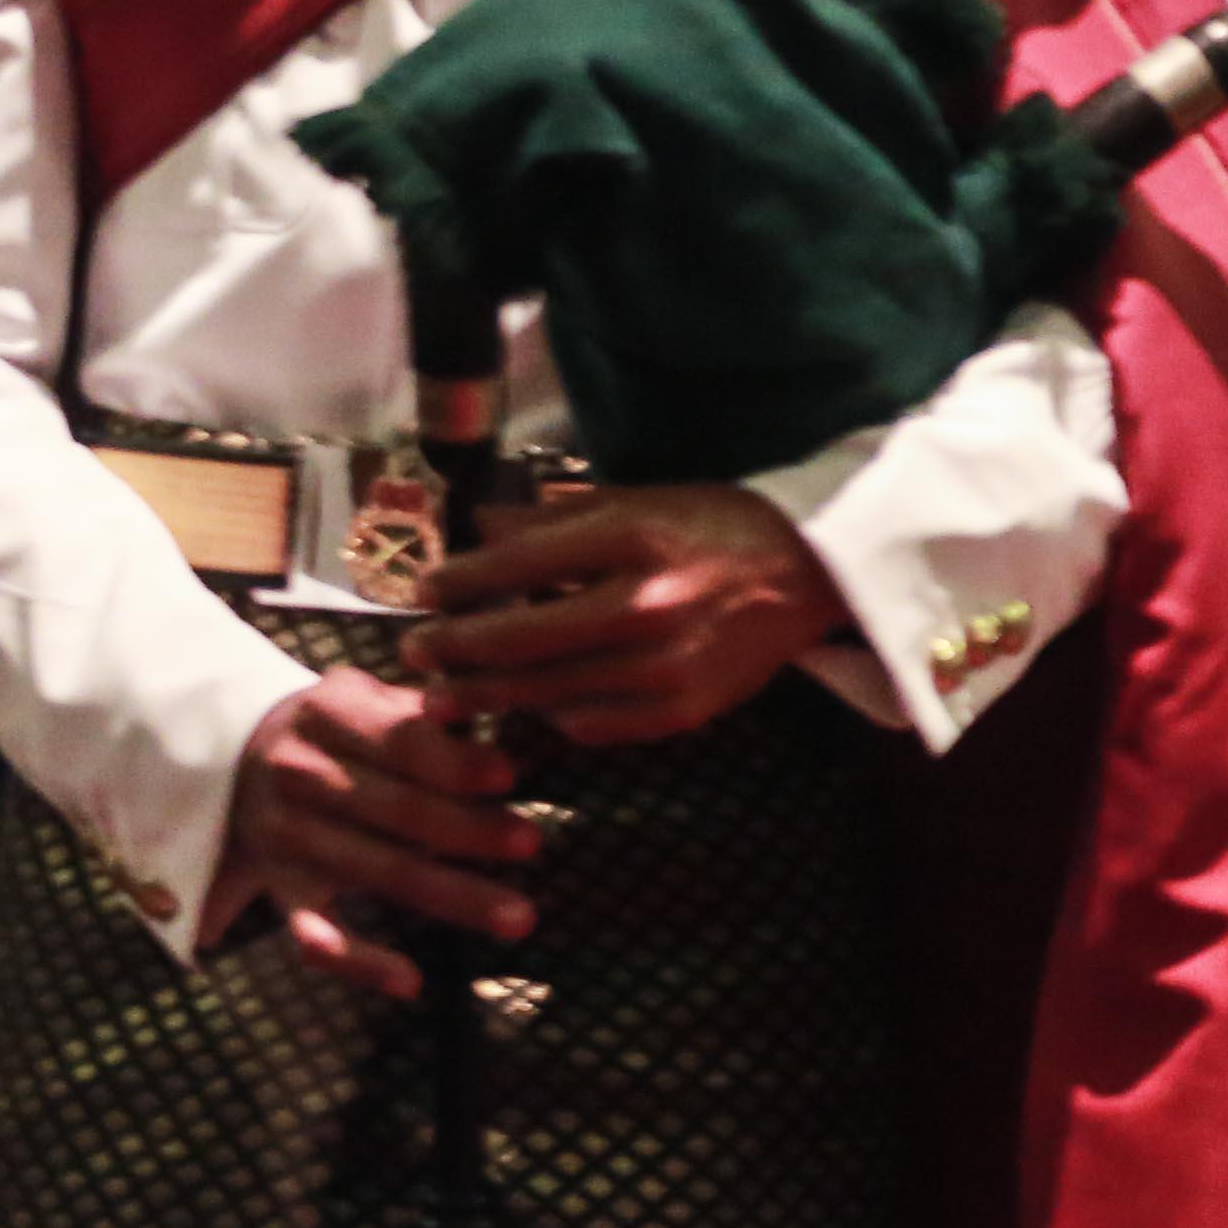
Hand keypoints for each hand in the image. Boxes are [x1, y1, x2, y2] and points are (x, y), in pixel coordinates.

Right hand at [228, 664, 539, 999]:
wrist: (236, 755)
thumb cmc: (343, 722)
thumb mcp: (372, 691)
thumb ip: (430, 704)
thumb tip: (499, 708)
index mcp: (329, 714)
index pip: (400, 740)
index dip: (454, 760)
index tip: (509, 775)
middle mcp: (300, 775)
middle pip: (397, 810)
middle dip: (469, 830)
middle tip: (532, 843)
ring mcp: (287, 837)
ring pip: (377, 871)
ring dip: (450, 895)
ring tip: (516, 916)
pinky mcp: (280, 888)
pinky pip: (315, 933)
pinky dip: (357, 962)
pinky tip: (409, 982)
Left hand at [406, 485, 846, 747]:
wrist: (812, 575)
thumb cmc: (718, 528)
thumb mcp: (640, 501)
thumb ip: (558, 518)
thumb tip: (479, 531)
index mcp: (635, 539)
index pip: (517, 565)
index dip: (458, 582)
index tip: (423, 591)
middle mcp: (646, 605)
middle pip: (517, 640)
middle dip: (452, 648)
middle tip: (414, 650)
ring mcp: (665, 666)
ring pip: (545, 692)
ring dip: (486, 694)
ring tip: (446, 692)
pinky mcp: (682, 711)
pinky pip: (589, 726)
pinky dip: (552, 717)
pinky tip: (529, 707)